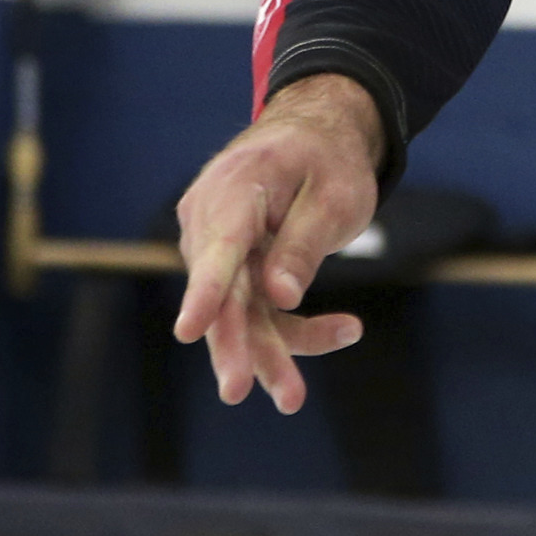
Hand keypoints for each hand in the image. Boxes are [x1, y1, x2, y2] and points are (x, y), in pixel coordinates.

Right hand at [171, 75, 381, 413]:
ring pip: (240, 314)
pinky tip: (347, 329)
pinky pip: (260, 312)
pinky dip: (297, 330)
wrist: (313, 135)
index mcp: (234, 189)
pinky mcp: (237, 274)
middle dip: (233, 346)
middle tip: (238, 392)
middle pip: (222, 293)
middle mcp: (212, 223)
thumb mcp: (335, 193)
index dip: (205, 292)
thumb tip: (280, 298)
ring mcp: (220, 252)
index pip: (218, 247)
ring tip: (292, 399)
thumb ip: (305, 242)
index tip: (188, 330)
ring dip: (268, 355)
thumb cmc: (326, 158)